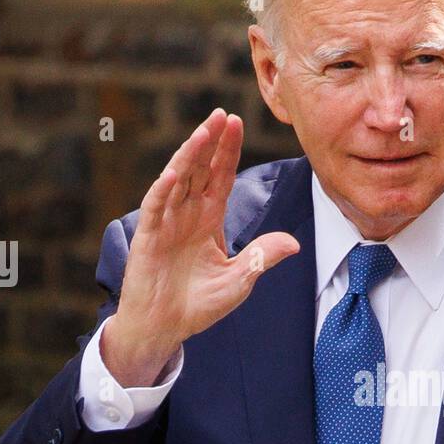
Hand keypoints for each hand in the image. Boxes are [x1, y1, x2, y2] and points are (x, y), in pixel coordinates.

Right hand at [101, 108, 299, 386]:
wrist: (164, 328)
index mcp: (209, 220)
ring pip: (178, 180)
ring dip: (189, 156)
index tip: (237, 123)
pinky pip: (156, 207)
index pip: (220, 177)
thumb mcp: (239, 280)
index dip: (228, 151)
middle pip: (200, 170)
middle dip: (211, 142)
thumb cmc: (198, 305)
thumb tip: (294, 243)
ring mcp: (166, 222)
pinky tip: (175, 171)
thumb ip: (261, 257)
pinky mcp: (148, 237)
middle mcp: (187, 215)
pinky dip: (164, 189)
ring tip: (203, 132)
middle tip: (222, 115)